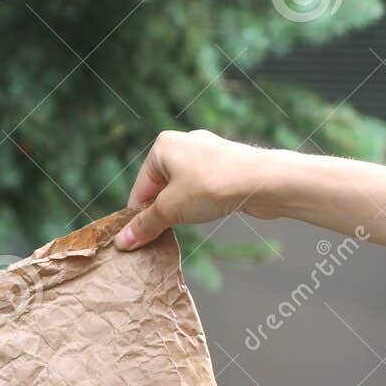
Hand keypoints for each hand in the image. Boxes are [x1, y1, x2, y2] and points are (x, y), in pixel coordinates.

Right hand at [115, 130, 291, 249]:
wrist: (264, 180)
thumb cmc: (212, 187)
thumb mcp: (170, 210)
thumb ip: (145, 226)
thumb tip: (122, 242)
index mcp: (163, 146)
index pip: (140, 189)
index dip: (138, 217)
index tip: (138, 240)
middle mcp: (183, 144)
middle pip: (160, 188)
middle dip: (161, 213)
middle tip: (162, 236)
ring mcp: (206, 153)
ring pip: (182, 188)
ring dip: (181, 209)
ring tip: (188, 223)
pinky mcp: (225, 164)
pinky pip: (202, 187)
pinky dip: (199, 202)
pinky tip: (207, 213)